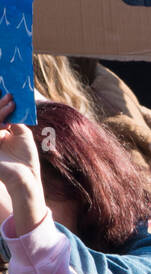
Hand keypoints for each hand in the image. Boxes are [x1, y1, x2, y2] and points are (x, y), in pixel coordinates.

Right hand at [0, 94, 47, 233]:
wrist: (25, 179)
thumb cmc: (26, 159)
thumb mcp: (22, 136)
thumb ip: (16, 121)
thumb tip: (13, 104)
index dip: (1, 106)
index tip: (10, 94)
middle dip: (0, 106)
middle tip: (10, 96)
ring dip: (0, 112)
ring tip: (12, 103)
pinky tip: (7, 121)